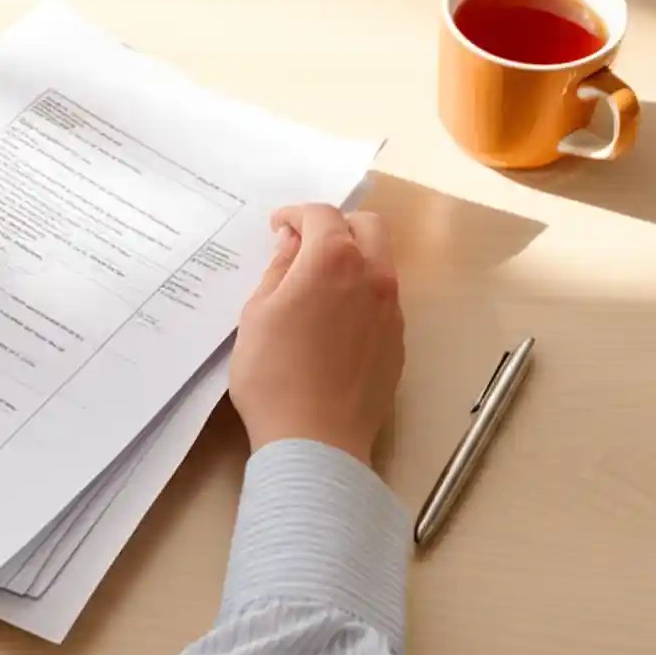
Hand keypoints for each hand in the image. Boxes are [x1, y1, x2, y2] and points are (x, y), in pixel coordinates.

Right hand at [229, 204, 404, 464]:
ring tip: (319, 286)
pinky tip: (335, 322)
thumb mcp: (257, 315)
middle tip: (305, 246)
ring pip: (381, 263)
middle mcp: (373, 275)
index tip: (277, 228)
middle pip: (366, 226)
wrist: (316, 440)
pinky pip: (384, 299)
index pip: (321, 215)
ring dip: (353, 259)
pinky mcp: (398, 341)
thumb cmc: (272, 374)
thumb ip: (278, 270)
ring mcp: (392, 309)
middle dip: (336, 226)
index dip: (295, 214)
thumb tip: (291, 246)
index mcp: (334, 260)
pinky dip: (362, 293)